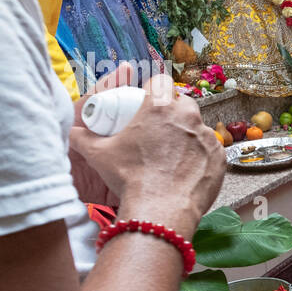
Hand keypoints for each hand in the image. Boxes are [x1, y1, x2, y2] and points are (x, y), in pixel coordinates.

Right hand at [67, 73, 224, 236]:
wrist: (160, 210)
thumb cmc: (130, 179)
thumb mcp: (98, 154)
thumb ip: (81, 137)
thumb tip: (71, 132)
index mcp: (159, 106)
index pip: (160, 81)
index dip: (154, 88)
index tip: (150, 100)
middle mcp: (188, 116)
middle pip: (182, 103)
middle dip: (173, 112)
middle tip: (160, 131)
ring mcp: (207, 137)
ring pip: (199, 127)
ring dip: (189, 135)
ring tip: (174, 154)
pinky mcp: (220, 157)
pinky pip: (211, 150)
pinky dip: (202, 156)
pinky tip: (188, 168)